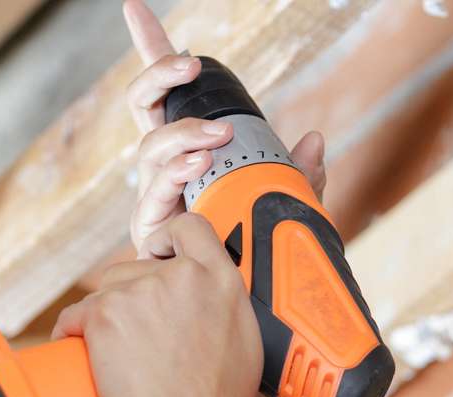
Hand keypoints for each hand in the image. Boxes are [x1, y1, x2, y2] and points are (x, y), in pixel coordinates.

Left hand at [53, 214, 261, 396]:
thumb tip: (201, 303)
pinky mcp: (104, 313)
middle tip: (140, 341)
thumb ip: (222, 309)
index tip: (157, 257)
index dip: (167, 240)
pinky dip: (76, 336)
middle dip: (131, 296)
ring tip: (124, 363)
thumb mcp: (244, 346)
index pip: (190, 228)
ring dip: (107, 319)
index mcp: (223, 282)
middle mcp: (183, 277)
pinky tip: (91, 362)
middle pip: (137, 265)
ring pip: (106, 291)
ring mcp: (140, 291)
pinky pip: (76, 316)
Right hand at [123, 0, 327, 258]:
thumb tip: (316, 139)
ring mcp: (156, 196)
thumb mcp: (287, 206)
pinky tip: (197, 166)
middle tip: (190, 65)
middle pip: (144, 107)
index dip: (151, 52)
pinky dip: (177, 173)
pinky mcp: (151, 230)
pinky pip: (157, 191)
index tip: (137, 10)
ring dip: (183, 133)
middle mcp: (166, 168)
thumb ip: (300, 174)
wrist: (241, 312)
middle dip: (160, 77)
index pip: (166, 95)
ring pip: (152, 147)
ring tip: (217, 138)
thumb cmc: (256, 252)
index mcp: (190, 150)